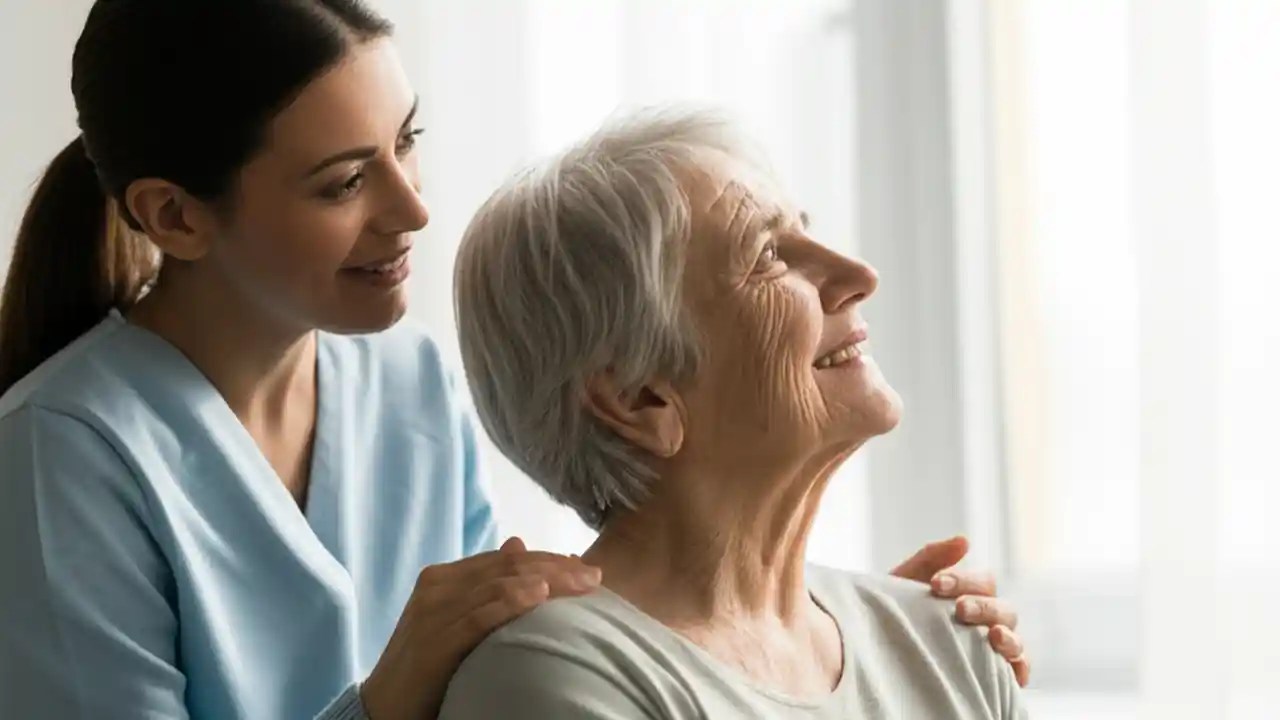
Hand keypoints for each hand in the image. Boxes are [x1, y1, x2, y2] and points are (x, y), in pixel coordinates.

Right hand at [360, 537, 601, 719]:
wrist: (384, 708)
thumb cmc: (428, 666)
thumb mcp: (458, 621)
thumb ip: (487, 587)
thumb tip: (519, 544)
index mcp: (445, 577)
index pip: (506, 559)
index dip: (548, 559)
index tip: (585, 567)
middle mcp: (437, 586)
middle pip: (507, 567)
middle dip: (555, 568)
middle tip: (593, 576)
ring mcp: (433, 611)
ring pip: (499, 585)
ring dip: (546, 581)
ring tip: (579, 584)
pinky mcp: (434, 641)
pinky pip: (479, 616)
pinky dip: (511, 602)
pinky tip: (539, 597)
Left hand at [890, 536, 1030, 687]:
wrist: (872, 653)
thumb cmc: (892, 613)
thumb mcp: (903, 583)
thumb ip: (930, 558)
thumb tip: (965, 540)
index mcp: (971, 595)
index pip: (983, 582)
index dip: (964, 580)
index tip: (936, 584)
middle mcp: (988, 620)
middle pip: (1003, 609)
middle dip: (983, 607)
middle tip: (959, 609)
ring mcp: (995, 649)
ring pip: (1015, 639)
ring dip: (1008, 636)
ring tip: (993, 635)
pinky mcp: (997, 677)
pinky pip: (1019, 671)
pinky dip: (1020, 668)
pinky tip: (1009, 669)